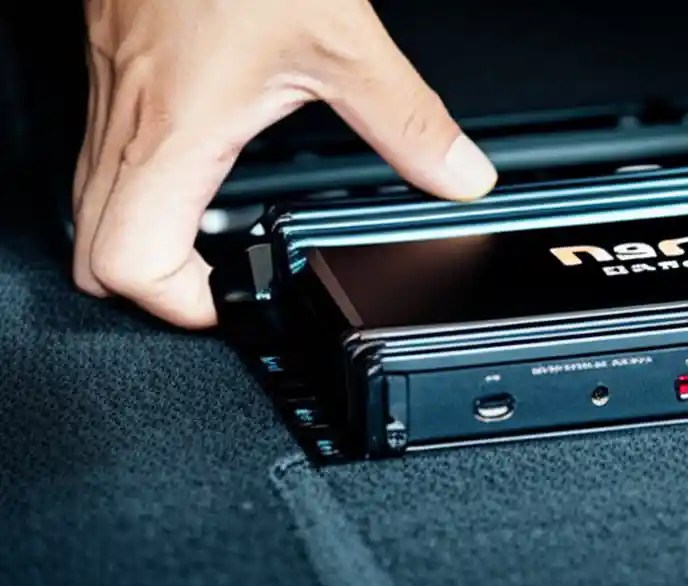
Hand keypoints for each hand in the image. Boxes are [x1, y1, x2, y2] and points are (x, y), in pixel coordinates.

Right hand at [74, 0, 496, 328]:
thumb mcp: (342, 42)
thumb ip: (407, 121)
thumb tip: (459, 176)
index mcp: (174, 133)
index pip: (129, 264)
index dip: (179, 305)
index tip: (233, 300)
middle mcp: (126, 124)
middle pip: (93, 252)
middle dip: (156, 287)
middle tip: (222, 283)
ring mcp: (108, 98)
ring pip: (92, 204)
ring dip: (147, 236)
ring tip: (215, 239)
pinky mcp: (113, 70)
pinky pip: (105, 156)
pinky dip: (144, 185)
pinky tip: (202, 163)